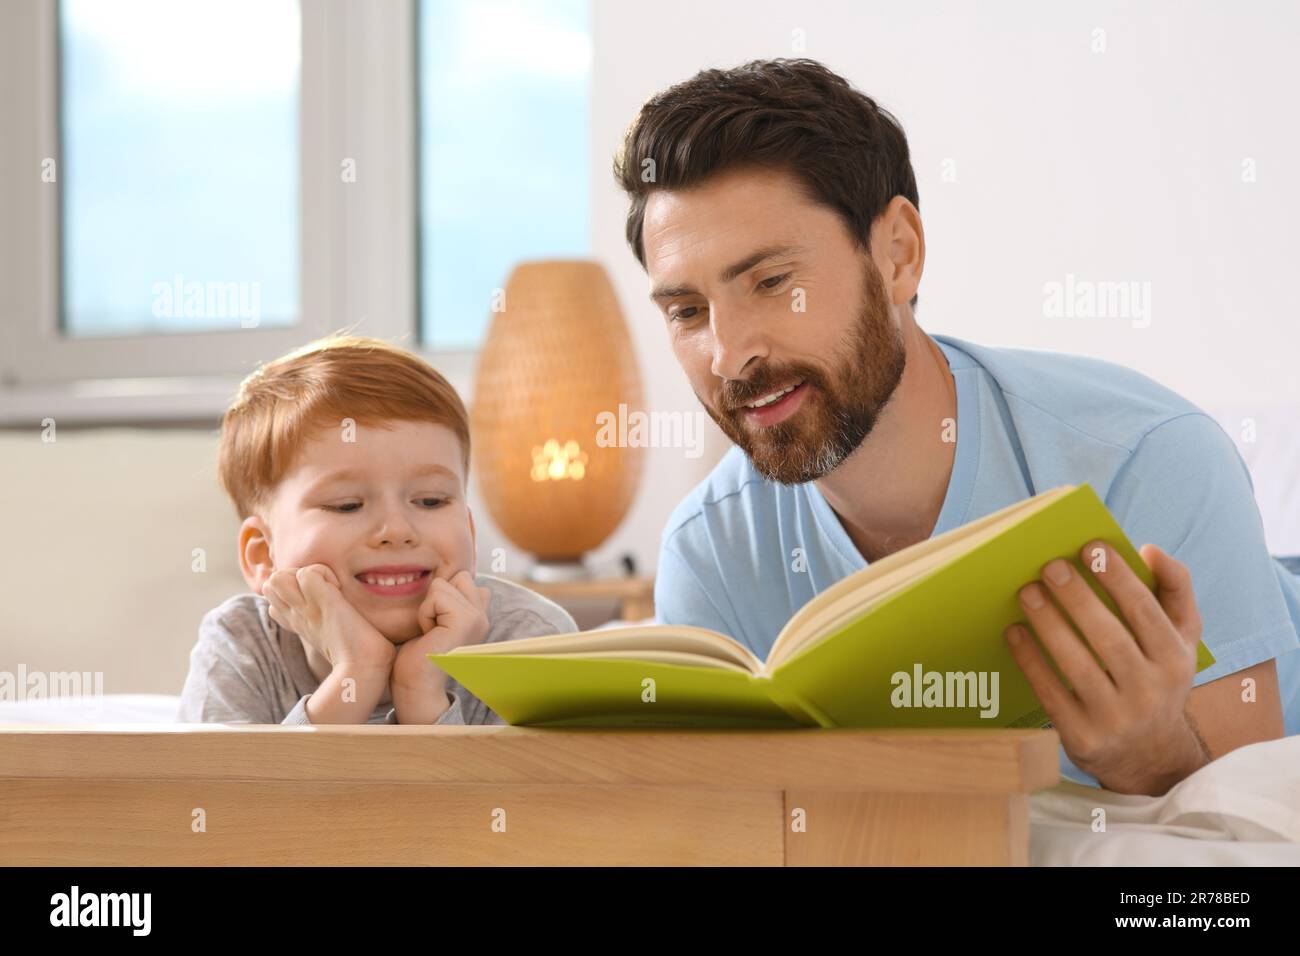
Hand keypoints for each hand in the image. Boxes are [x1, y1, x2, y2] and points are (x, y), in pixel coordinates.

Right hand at [263, 564, 395, 670]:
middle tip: (323, 588)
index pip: (273, 600)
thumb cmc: (357, 654)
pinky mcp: (323, 603)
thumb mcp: (332, 634)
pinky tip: (339, 589)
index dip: (291, 589)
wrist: (363, 669)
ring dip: (306, 572)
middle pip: (270, 584)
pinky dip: (324, 573)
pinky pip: (307, 573)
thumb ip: (325, 622)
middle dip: (294, 575)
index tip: (316, 596)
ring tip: (330, 587)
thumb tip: (335, 606)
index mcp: (298, 623)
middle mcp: (297, 615)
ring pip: (278, 577)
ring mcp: (306, 609)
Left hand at [392, 571, 491, 690]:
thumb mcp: (438, 619)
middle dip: (435, 597)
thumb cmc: (419, 654)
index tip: (437, 624)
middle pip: (455, 576)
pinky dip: (425, 614)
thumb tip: (461, 576)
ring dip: (428, 608)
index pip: (463, 577)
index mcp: (480, 615)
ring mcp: (477, 619)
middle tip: (433, 627)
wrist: (416, 684)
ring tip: (431, 632)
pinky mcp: (466, 621)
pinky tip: (429, 635)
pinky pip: (437, 596)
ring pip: (442, 585)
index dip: (440, 595)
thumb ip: (452, 600)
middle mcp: (483, 616)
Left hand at [1003, 540, 1207, 794]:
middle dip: (1078, 599)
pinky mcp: (1083, 738)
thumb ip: (1174, 590)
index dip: (1119, 578)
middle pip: (1109, 638)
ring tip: (1028, 593)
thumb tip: (1149, 550)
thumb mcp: (1182, 638)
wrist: (1152, 757)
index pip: (1146, 613)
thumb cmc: (1159, 676)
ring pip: (1077, 666)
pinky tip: (1015, 632)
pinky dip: (1031, 660)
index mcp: (1176, 660)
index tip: (1091, 547)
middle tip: (1050, 566)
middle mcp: (1150, 692)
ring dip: (1049, 625)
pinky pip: (1051, 693)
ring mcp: (1116, 719)